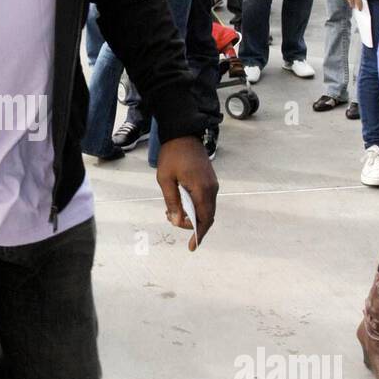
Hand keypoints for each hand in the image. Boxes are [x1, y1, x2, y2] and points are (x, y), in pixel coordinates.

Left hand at [157, 136, 217, 251]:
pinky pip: (205, 200)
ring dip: (192, 215)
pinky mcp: (209, 180)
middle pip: (207, 216)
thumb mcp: (165, 179)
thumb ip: (171, 201)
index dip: (199, 234)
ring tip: (172, 212)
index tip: (193, 246)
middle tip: (173, 221)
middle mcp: (211, 188)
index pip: (205, 219)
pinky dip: (195, 207)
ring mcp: (212, 184)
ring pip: (207, 208)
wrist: (183, 132)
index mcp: (202, 189)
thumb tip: (176, 220)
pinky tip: (179, 204)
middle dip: (192, 225)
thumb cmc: (172, 154)